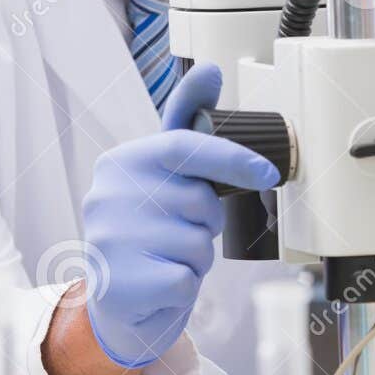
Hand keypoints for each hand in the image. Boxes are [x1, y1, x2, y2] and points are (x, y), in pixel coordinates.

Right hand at [82, 63, 279, 368]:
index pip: (185, 147)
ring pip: (197, 242)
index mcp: (121, 162)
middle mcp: (107, 196)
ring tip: (168, 259)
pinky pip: (187, 278)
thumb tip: (211, 69)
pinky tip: (160, 283)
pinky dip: (185, 285)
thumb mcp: (166, 177)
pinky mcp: (121, 284)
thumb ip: (189, 126)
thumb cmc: (152, 235)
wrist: (120, 305)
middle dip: (206, 221)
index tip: (267, 174)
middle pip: (200, 200)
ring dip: (196, 257)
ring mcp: (110, 240)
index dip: (232, 159)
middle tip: (180, 232)